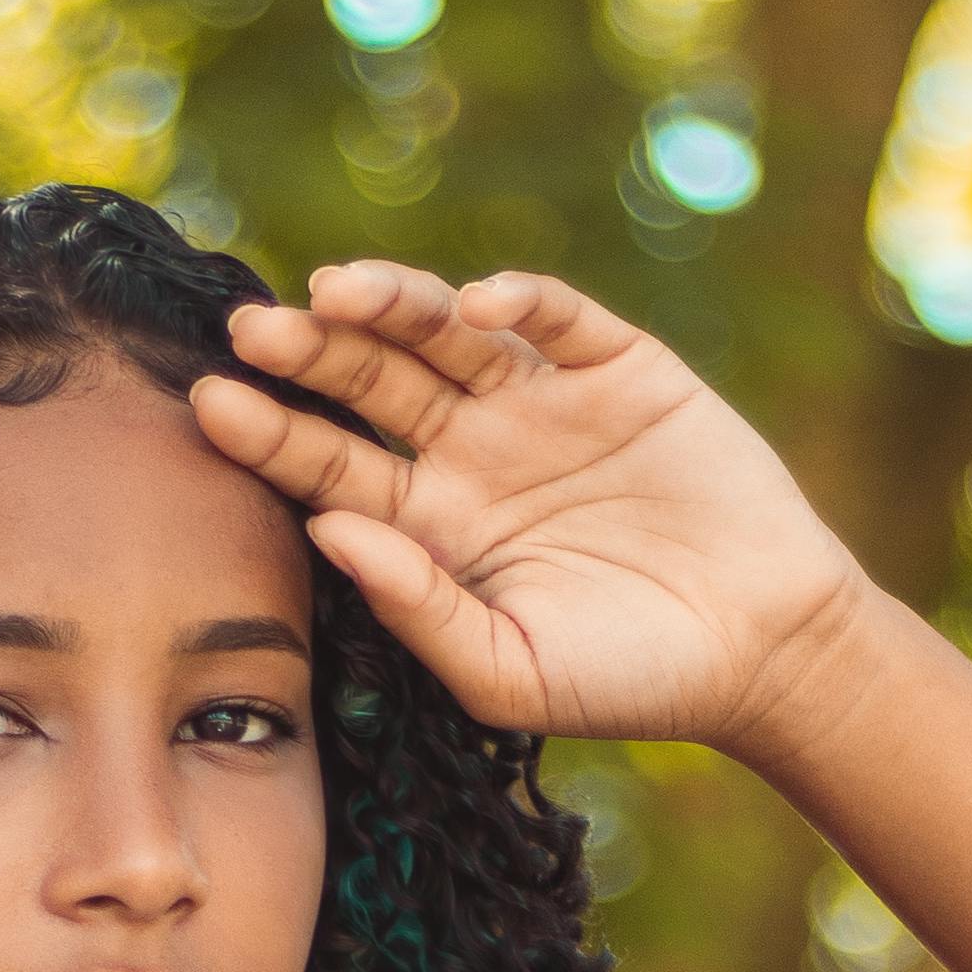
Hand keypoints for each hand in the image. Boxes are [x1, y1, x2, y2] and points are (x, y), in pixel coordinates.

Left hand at [187, 263, 860, 754]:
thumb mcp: (507, 669)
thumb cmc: (625, 678)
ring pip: (445, 335)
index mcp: (428, 522)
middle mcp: (470, 450)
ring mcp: (540, 402)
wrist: (760, 651)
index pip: (328, 465)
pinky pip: (557, 319)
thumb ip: (418, 607)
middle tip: (254, 332)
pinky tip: (477, 307)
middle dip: (312, 352)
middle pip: (370, 383)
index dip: (270, 434)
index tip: (211, 406)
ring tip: (336, 293)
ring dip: (391, 306)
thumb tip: (326, 529)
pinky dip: (520, 303)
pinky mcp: (618, 367)